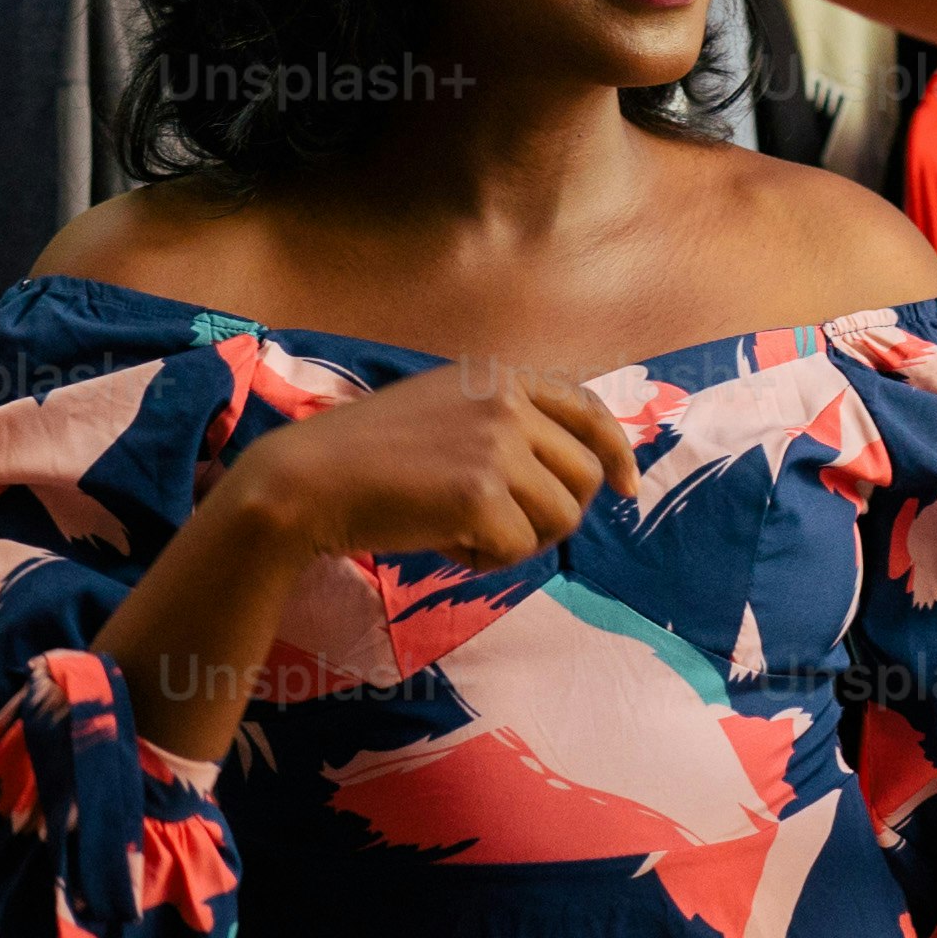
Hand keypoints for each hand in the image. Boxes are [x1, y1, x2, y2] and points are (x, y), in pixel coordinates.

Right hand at [214, 362, 639, 577]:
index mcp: (499, 378)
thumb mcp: (445, 410)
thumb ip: (504, 424)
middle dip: (555, 513)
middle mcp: (507, 404)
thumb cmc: (369, 456)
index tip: (627, 487)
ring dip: (519, 539)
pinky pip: (519, 549)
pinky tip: (444, 541)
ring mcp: (497, 447)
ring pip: (559, 518)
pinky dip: (486, 559)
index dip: (615, 452)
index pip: (587, 409)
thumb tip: (575, 470)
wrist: (309, 481)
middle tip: (504, 527)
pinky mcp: (482, 495)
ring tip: (463, 529)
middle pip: (584, 476)